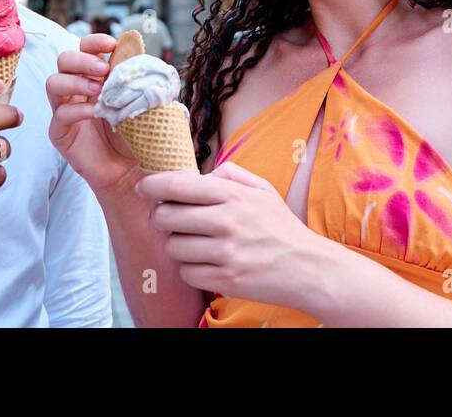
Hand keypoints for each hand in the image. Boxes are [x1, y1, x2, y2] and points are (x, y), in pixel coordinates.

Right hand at [45, 33, 142, 195]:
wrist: (134, 171)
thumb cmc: (138, 134)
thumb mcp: (146, 102)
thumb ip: (145, 81)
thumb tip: (151, 58)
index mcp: (96, 77)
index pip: (85, 49)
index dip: (94, 42)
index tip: (111, 43)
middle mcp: (77, 90)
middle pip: (64, 60)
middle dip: (82, 59)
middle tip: (103, 69)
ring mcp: (65, 110)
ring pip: (53, 83)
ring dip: (75, 81)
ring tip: (98, 90)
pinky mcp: (60, 133)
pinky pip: (59, 115)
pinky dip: (77, 110)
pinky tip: (96, 113)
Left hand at [136, 161, 336, 308]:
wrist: (307, 267)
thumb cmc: (280, 227)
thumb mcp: (262, 189)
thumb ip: (232, 173)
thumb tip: (203, 172)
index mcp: (233, 195)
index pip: (178, 184)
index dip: (152, 185)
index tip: (143, 188)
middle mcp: (226, 221)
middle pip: (165, 216)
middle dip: (161, 216)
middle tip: (171, 218)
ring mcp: (225, 253)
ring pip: (173, 247)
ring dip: (177, 245)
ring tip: (196, 243)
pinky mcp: (225, 279)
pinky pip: (185, 272)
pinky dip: (191, 268)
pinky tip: (207, 262)